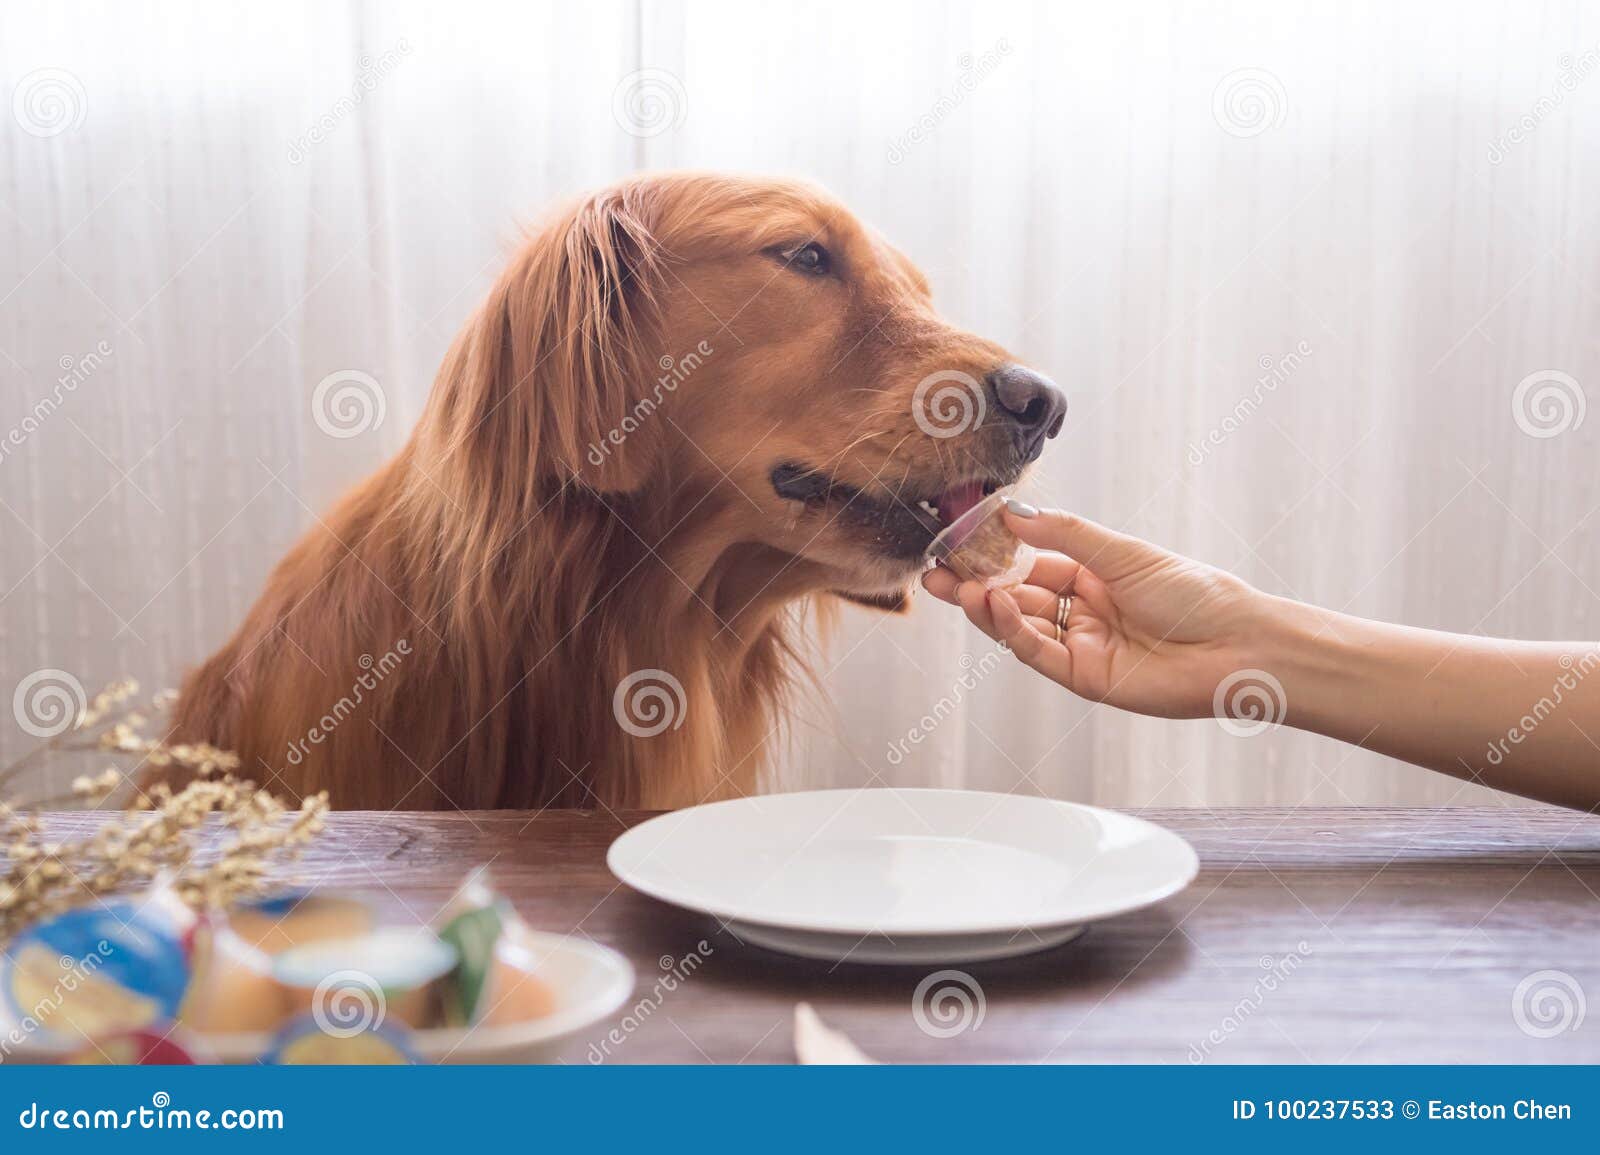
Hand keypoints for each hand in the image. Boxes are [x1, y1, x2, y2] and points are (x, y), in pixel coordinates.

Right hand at [921, 504, 1269, 718]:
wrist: (1234, 644)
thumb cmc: (1192, 592)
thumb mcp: (1122, 552)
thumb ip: (1065, 534)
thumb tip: (1013, 512)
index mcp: (1092, 577)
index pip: (1030, 562)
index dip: (994, 554)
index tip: (957, 540)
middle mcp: (1081, 612)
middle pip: (1016, 597)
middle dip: (975, 585)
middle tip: (935, 572)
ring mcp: (1080, 646)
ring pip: (1019, 627)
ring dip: (986, 608)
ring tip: (956, 588)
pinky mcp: (1084, 678)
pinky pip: (1037, 653)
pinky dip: (1012, 631)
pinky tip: (995, 606)